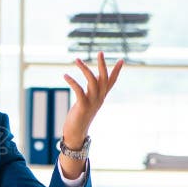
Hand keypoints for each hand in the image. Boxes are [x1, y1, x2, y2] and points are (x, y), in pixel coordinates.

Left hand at [59, 52, 122, 177]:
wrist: (76, 134)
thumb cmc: (79, 117)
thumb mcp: (88, 102)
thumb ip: (92, 91)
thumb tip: (95, 78)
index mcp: (101, 97)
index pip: (111, 82)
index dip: (116, 71)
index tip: (122, 60)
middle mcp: (99, 99)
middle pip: (104, 79)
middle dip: (102, 65)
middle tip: (100, 52)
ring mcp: (92, 102)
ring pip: (92, 81)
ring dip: (84, 69)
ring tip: (77, 59)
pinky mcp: (82, 106)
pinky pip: (79, 90)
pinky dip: (72, 81)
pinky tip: (65, 75)